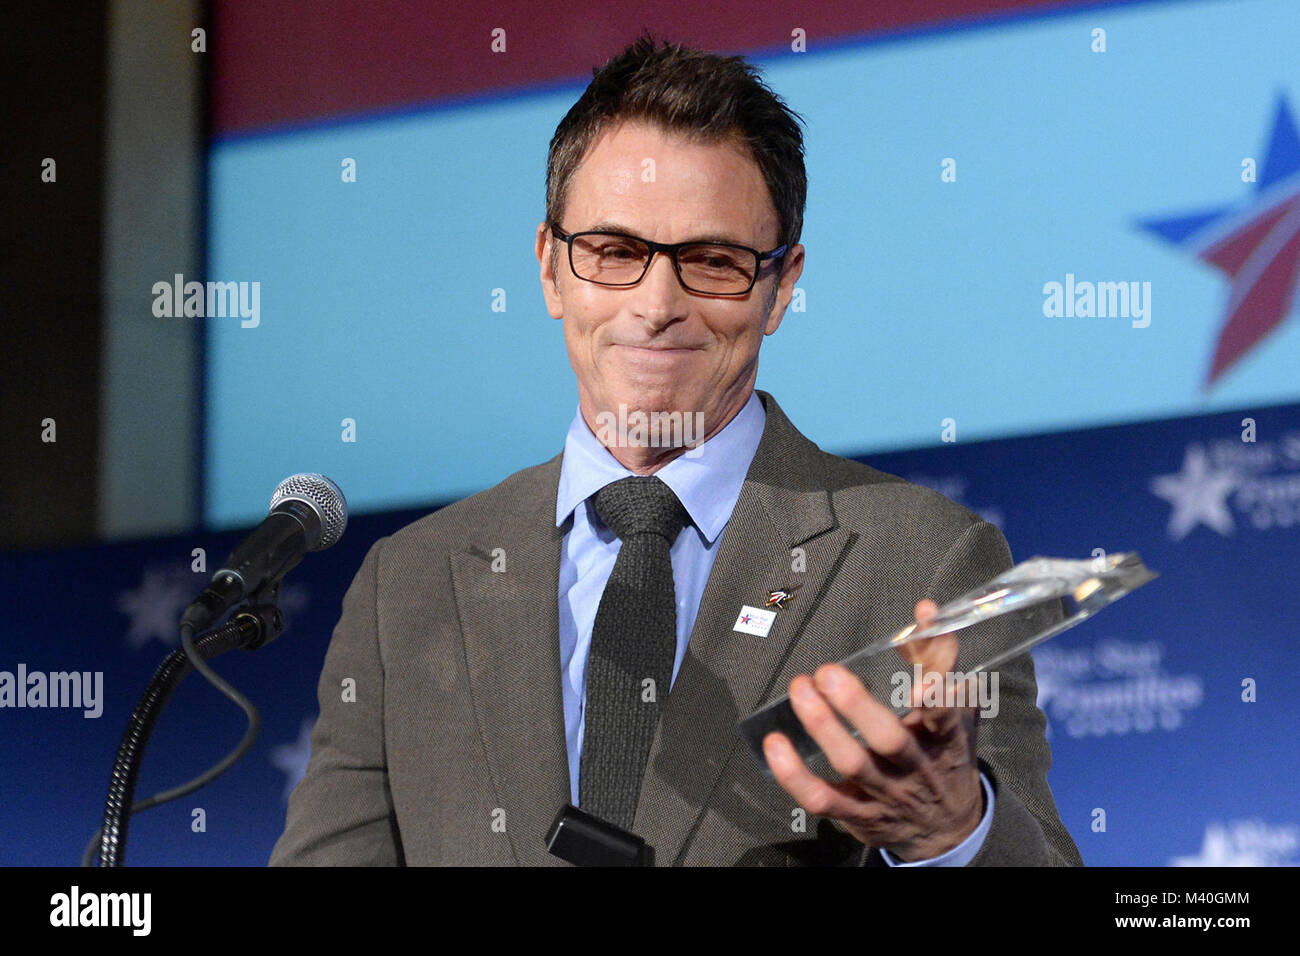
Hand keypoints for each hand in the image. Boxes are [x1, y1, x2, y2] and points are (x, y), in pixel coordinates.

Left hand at [762, 598, 983, 860]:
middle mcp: (916, 767)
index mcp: (946, 738)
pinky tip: (775, 744)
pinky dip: (794, 774)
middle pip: (889, 740)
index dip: (938, 702)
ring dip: (822, 726)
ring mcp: (885, 794)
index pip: (947, 718)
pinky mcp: (858, 816)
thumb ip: (940, 658)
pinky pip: (822, 798)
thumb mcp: (958, 709)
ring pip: (852, 764)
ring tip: (800, 689)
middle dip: (857, 706)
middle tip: (828, 672)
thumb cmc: (946, 753)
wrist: (949, 828)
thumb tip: (925, 610)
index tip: (924, 683)